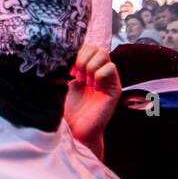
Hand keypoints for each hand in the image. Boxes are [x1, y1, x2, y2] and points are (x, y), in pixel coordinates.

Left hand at [64, 43, 121, 159]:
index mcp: (87, 70)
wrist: (75, 131)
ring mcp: (108, 80)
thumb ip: (66, 68)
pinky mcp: (115, 89)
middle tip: (76, 74)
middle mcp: (99, 73)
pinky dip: (99, 74)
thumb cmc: (68, 111)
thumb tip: (62, 51)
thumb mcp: (63, 84)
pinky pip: (111, 68)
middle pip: (96, 47)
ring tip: (84, 81)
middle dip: (83, 58)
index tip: (69, 70)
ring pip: (104, 54)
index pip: (88, 47)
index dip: (77, 53)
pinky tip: (93, 87)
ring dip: (90, 66)